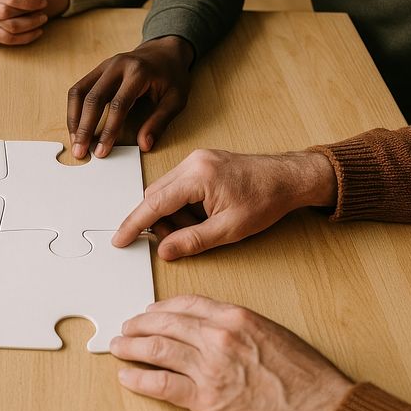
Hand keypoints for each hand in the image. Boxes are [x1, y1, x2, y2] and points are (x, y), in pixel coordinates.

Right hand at [67, 35, 193, 159]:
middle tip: (80, 151)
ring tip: (75, 141)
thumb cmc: (172, 76)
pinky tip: (76, 126)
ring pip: (79, 92)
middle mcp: (117, 66)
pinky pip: (79, 89)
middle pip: (93, 98)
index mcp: (138, 72)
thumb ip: (159, 121)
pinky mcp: (97, 70)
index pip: (118, 105)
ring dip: (74, 119)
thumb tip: (144, 145)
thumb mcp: (175, 99)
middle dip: (85, 128)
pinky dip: (74, 109)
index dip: (108, 130)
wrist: (165, 51)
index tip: (102, 151)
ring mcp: (104, 66)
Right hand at [112, 149, 337, 260]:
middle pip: (156, 195)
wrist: (290, 177)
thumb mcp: (230, 230)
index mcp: (198, 176)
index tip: (120, 238)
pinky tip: (203, 215)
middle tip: (179, 240)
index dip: (134, 224)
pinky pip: (179, 185)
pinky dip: (183, 205)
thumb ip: (193, 241)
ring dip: (174, 215)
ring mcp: (196, 159)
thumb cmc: (266, 199)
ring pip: (166, 191)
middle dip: (161, 222)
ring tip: (202, 227)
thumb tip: (164, 251)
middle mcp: (192, 162)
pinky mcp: (201, 162)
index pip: (154, 203)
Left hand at [112, 295, 352, 410]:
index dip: (162, 307)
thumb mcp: (273, 334)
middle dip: (139, 324)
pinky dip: (139, 380)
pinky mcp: (206, 400)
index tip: (151, 311)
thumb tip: (212, 327)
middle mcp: (219, 337)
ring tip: (119, 348)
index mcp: (236, 317)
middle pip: (165, 323)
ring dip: (131, 347)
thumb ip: (240, 327)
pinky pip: (161, 385)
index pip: (186, 304)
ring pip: (157, 349)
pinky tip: (127, 377)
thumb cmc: (306, 378)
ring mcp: (210, 368)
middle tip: (126, 327)